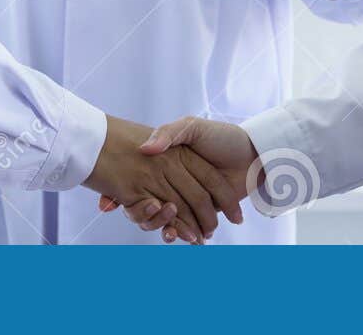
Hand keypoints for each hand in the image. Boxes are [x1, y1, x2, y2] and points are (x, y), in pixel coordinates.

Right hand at [82, 115, 244, 243]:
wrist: (254, 154)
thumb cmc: (222, 137)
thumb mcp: (192, 127)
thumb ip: (169, 133)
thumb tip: (146, 149)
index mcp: (166, 162)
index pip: (136, 182)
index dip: (121, 193)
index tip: (107, 204)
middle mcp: (174, 182)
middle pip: (148, 205)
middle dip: (142, 215)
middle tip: (142, 216)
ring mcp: (187, 200)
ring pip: (165, 219)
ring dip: (162, 228)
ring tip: (168, 231)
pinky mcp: (202, 214)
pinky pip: (186, 228)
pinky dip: (181, 234)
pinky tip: (181, 236)